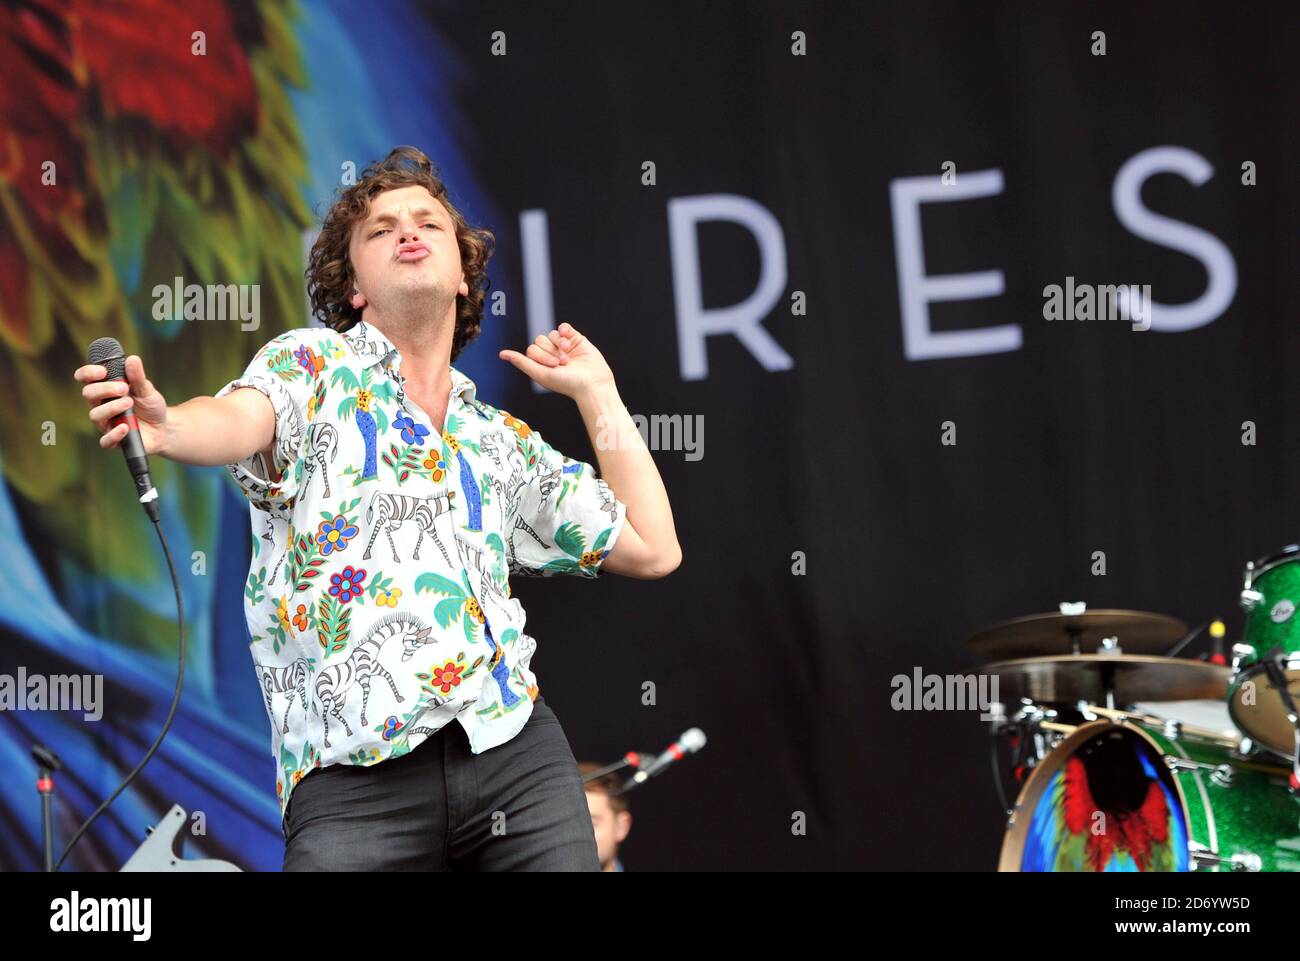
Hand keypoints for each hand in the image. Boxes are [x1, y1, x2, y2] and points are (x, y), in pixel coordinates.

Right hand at [74, 354, 169, 454]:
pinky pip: (106, 440)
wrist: (164, 428)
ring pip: (95, 415)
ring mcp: (106, 423)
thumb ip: (138, 377)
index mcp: (105, 389)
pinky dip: (114, 434)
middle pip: (88, 394)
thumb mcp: (147, 390)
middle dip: (105, 389)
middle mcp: (101, 405)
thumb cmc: (150, 406)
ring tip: (129, 403)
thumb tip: (132, 359)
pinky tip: (125, 427)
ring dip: (112, 407)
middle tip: (124, 388)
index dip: (88, 373)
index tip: (102, 371)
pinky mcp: (114, 440)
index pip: (86, 378)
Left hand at [498, 323, 615, 400]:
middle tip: (562, 363)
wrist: (593, 383)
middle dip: (551, 351)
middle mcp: (551, 354)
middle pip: (540, 340)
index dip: (542, 355)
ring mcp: (563, 346)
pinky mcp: (576, 339)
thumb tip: (502, 354)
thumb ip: (521, 362)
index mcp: (541, 364)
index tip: (553, 366)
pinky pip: (564, 327)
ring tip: (569, 356)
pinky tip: (569, 339)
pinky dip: (565, 330)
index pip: (532, 349)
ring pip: (552, 334)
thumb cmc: (567, 383)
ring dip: (559, 344)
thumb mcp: (540, 374)